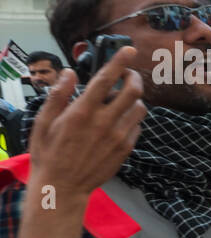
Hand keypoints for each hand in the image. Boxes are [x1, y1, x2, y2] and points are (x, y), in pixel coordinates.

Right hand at [27, 55, 146, 198]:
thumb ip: (58, 95)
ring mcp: (118, 137)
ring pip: (140, 108)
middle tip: (127, 76)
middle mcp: (104, 122)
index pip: (106, 79)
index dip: (119, 62)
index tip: (129, 50)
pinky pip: (137, 126)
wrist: (62, 187)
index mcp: (82, 112)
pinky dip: (132, 118)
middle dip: (133, 78)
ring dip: (135, 99)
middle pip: (133, 91)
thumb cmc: (48, 153)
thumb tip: (70, 73)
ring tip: (120, 100)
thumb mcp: (44, 122)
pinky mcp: (125, 149)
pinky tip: (119, 120)